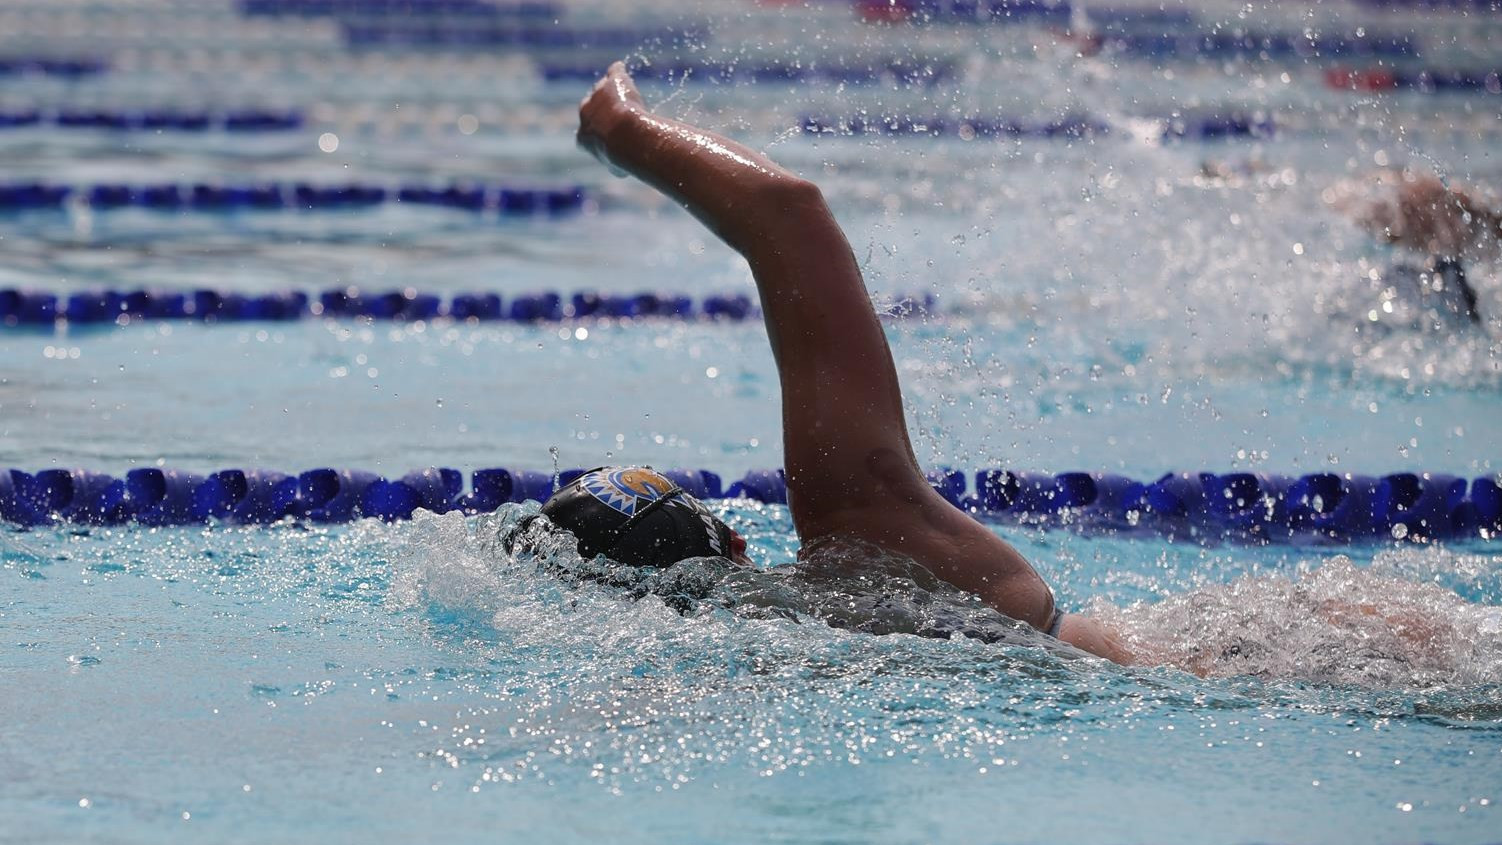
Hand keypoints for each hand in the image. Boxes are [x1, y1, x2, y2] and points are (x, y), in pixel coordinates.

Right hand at [577, 61, 644, 175]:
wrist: (626, 136)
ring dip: (609, 91)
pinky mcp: (613, 82)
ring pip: (601, 89)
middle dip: (598, 108)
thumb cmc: (623, 156)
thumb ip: (616, 166)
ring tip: (621, 92)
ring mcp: (598, 95)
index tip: (603, 135)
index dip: (593, 133)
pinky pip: (614, 72)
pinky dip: (618, 72)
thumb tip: (621, 171)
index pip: (584, 133)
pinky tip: (622, 71)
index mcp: (584, 136)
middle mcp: (586, 113)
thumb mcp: (617, 168)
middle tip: (611, 111)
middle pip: (588, 105)